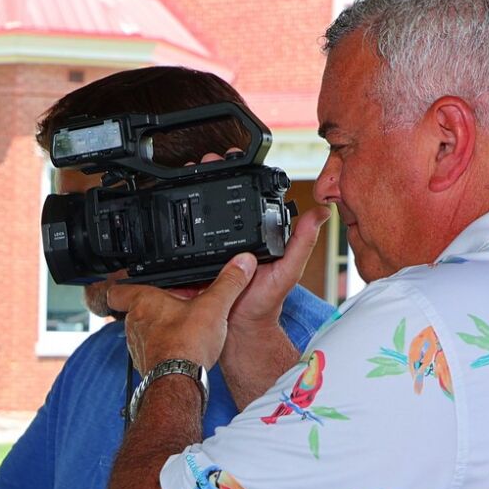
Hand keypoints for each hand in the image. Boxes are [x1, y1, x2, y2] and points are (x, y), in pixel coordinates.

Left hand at [108, 252, 258, 373]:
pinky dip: (163, 348)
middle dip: (153, 307)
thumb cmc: (186, 345)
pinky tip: (181, 348)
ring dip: (158, 329)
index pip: (117, 291)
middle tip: (174, 304)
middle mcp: (134, 324)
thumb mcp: (214, 306)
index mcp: (144, 302)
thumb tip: (242, 263)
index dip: (122, 286)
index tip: (133, 285)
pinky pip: (150, 351)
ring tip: (181, 327)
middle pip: (135, 310)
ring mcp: (137, 346)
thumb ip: (229, 282)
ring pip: (143, 331)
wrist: (179, 382)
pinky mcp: (145, 364)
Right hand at [176, 151, 328, 338]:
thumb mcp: (288, 269)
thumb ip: (302, 242)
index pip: (244, 199)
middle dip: (204, 179)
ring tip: (181, 177)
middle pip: (215, 203)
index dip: (236, 176)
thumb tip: (322, 213)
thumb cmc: (265, 302)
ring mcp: (207, 252)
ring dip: (186, 198)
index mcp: (253, 235)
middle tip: (199, 163)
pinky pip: (180, 246)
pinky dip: (172, 231)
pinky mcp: (189, 265)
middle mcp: (229, 240)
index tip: (229, 158)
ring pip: (195, 220)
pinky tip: (166, 213)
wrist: (239, 329)